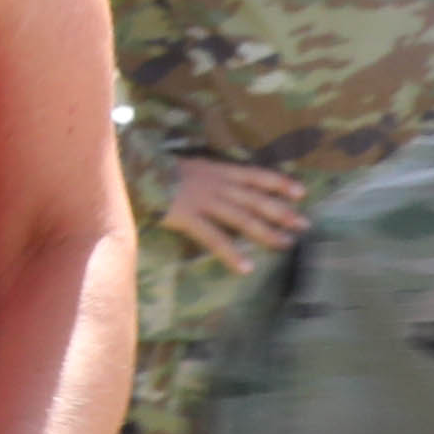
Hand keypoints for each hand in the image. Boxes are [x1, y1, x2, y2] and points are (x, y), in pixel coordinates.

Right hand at [157, 156, 306, 268]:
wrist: (130, 169)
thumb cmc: (156, 171)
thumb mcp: (187, 166)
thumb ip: (206, 176)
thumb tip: (224, 186)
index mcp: (215, 169)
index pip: (254, 174)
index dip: (278, 183)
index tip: (301, 192)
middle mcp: (214, 184)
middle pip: (254, 199)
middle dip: (281, 211)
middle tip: (304, 224)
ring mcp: (201, 200)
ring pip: (241, 217)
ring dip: (265, 231)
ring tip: (285, 244)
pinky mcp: (186, 217)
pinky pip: (213, 238)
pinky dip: (231, 253)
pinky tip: (246, 267)